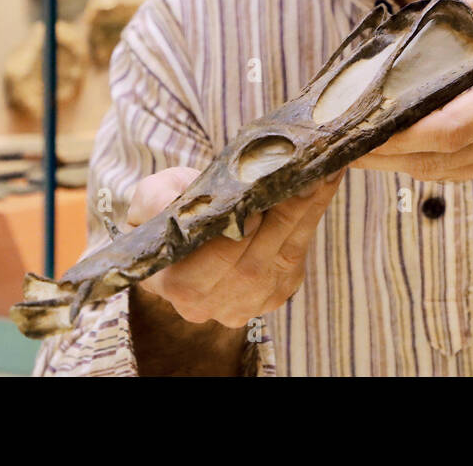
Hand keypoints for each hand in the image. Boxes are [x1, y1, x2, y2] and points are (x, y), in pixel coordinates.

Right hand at [126, 164, 345, 328]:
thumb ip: (155, 201)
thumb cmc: (164, 213)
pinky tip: (323, 183)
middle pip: (256, 259)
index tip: (261, 196)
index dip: (240, 230)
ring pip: (284, 255)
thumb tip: (173, 201)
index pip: (214, 257)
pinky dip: (312, 216)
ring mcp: (248, 304)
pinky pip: (298, 254)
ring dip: (309, 210)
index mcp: (177, 284)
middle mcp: (212, 304)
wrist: (181, 241)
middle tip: (308, 170)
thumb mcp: (148, 199)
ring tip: (325, 168)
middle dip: (286, 212)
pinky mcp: (275, 293)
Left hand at [349, 0, 472, 193]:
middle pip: (430, 161)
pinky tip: (396, 140)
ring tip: (353, 139)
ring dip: (394, 160)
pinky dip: (421, 160)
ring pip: (438, 173)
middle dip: (378, 152)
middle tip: (334, 136)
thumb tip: (444, 5)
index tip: (357, 126)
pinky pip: (455, 171)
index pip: (445, 130)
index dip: (396, 135)